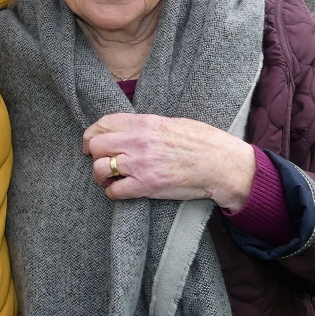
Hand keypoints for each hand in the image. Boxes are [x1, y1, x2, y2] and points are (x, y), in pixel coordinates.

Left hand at [82, 113, 256, 209]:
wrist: (221, 164)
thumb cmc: (203, 142)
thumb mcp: (173, 123)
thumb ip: (147, 126)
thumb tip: (131, 130)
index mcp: (144, 123)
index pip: (103, 123)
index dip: (93, 134)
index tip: (93, 142)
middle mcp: (137, 142)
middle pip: (96, 145)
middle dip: (95, 155)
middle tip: (102, 161)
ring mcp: (139, 164)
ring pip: (99, 168)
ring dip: (101, 175)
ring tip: (109, 178)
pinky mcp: (145, 186)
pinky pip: (114, 191)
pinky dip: (113, 193)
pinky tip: (121, 191)